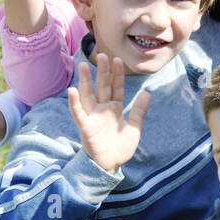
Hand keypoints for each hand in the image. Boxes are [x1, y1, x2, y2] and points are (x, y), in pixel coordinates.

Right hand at [68, 53, 148, 173]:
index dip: (117, 75)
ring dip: (85, 80)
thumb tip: (147, 93)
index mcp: (114, 109)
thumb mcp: (134, 127)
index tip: (118, 60)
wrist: (110, 165)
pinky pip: (78, 113)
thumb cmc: (120, 147)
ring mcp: (93, 117)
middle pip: (102, 87)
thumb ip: (139, 110)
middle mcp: (102, 109)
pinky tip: (71, 90)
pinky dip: (74, 103)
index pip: (116, 88)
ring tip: (83, 65)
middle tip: (102, 55)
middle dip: (102, 72)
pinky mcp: (85, 127)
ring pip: (88, 95)